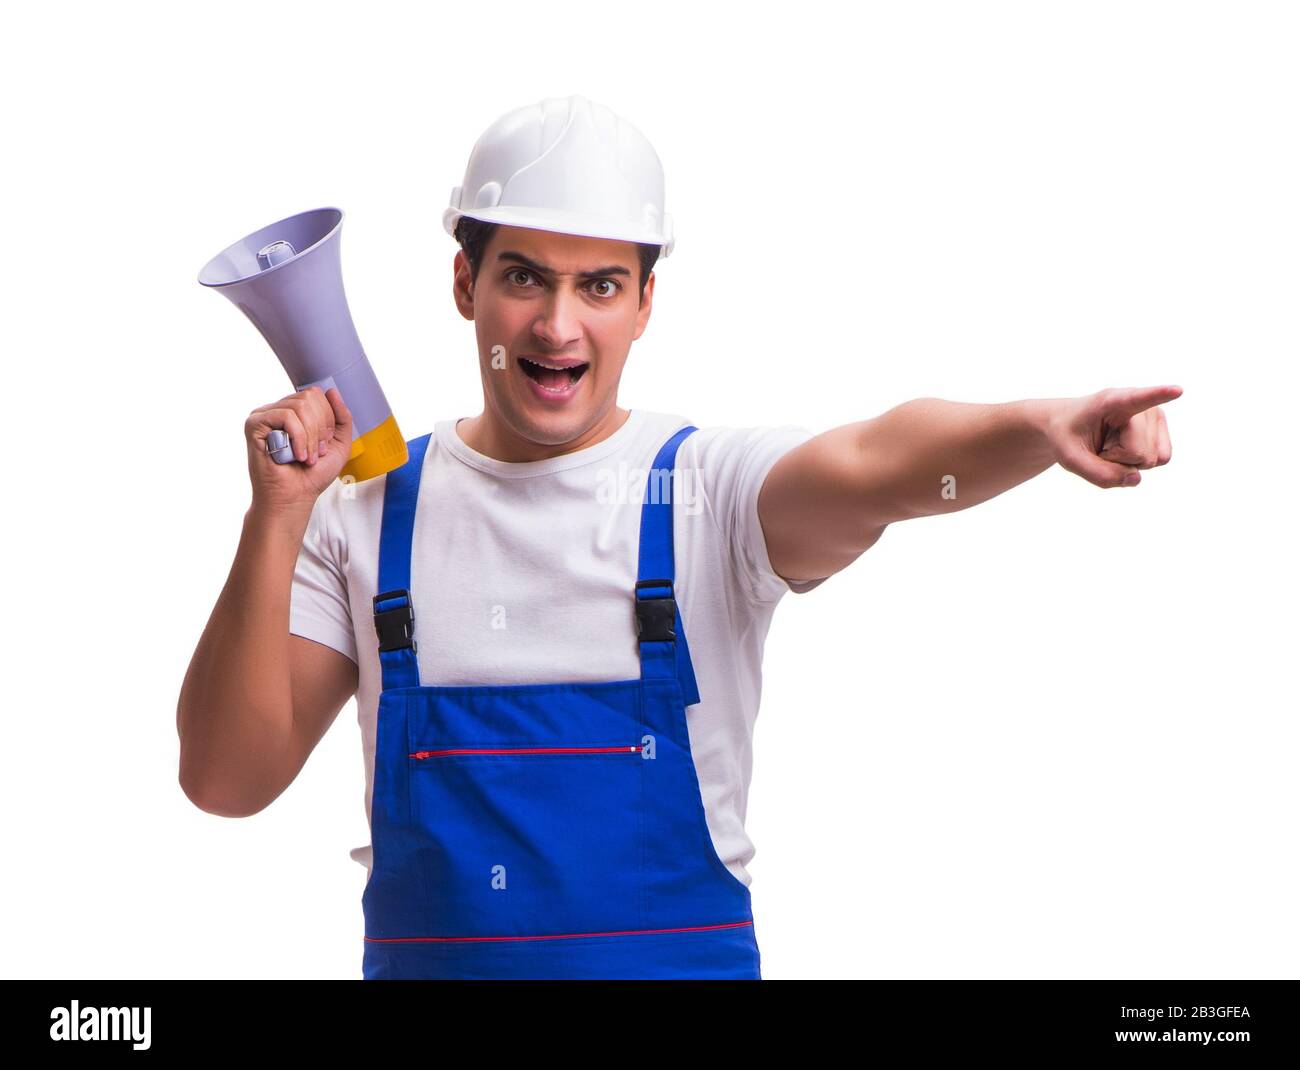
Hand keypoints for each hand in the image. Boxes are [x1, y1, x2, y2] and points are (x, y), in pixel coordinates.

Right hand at [244, 386, 353, 515]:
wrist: (294, 497)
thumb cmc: (312, 475)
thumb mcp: (338, 444)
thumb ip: (342, 417)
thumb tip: (331, 390)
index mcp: (296, 412)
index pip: (316, 394)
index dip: (327, 419)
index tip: (323, 446)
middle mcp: (278, 410)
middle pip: (309, 397)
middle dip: (320, 428)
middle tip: (316, 453)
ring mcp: (265, 415)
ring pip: (300, 407)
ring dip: (310, 437)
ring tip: (306, 457)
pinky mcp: (254, 424)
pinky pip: (285, 416)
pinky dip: (298, 438)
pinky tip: (296, 455)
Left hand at [1044, 385, 1181, 487]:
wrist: (1070, 425)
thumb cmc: (1067, 436)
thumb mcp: (1070, 458)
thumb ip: (1098, 474)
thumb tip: (1136, 479)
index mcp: (1111, 402)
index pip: (1138, 399)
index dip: (1159, 395)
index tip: (1177, 390)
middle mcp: (1140, 406)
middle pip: (1140, 454)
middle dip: (1117, 460)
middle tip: (1100, 445)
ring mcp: (1155, 416)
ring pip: (1153, 459)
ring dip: (1128, 462)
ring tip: (1111, 444)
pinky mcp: (1161, 429)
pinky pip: (1162, 459)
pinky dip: (1139, 463)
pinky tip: (1124, 449)